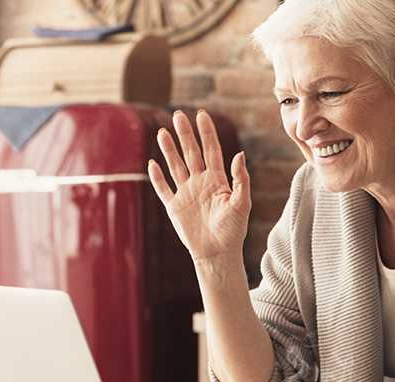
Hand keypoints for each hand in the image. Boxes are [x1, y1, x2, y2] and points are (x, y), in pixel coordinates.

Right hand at [147, 110, 250, 262]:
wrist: (218, 253)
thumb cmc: (234, 230)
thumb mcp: (242, 204)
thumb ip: (241, 179)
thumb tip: (239, 154)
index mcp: (217, 180)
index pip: (211, 150)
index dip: (206, 132)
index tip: (201, 115)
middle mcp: (200, 183)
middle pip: (191, 153)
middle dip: (185, 134)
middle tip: (178, 115)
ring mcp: (186, 194)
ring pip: (175, 166)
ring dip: (169, 150)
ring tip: (162, 132)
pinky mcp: (174, 207)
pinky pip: (163, 189)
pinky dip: (157, 177)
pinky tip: (152, 164)